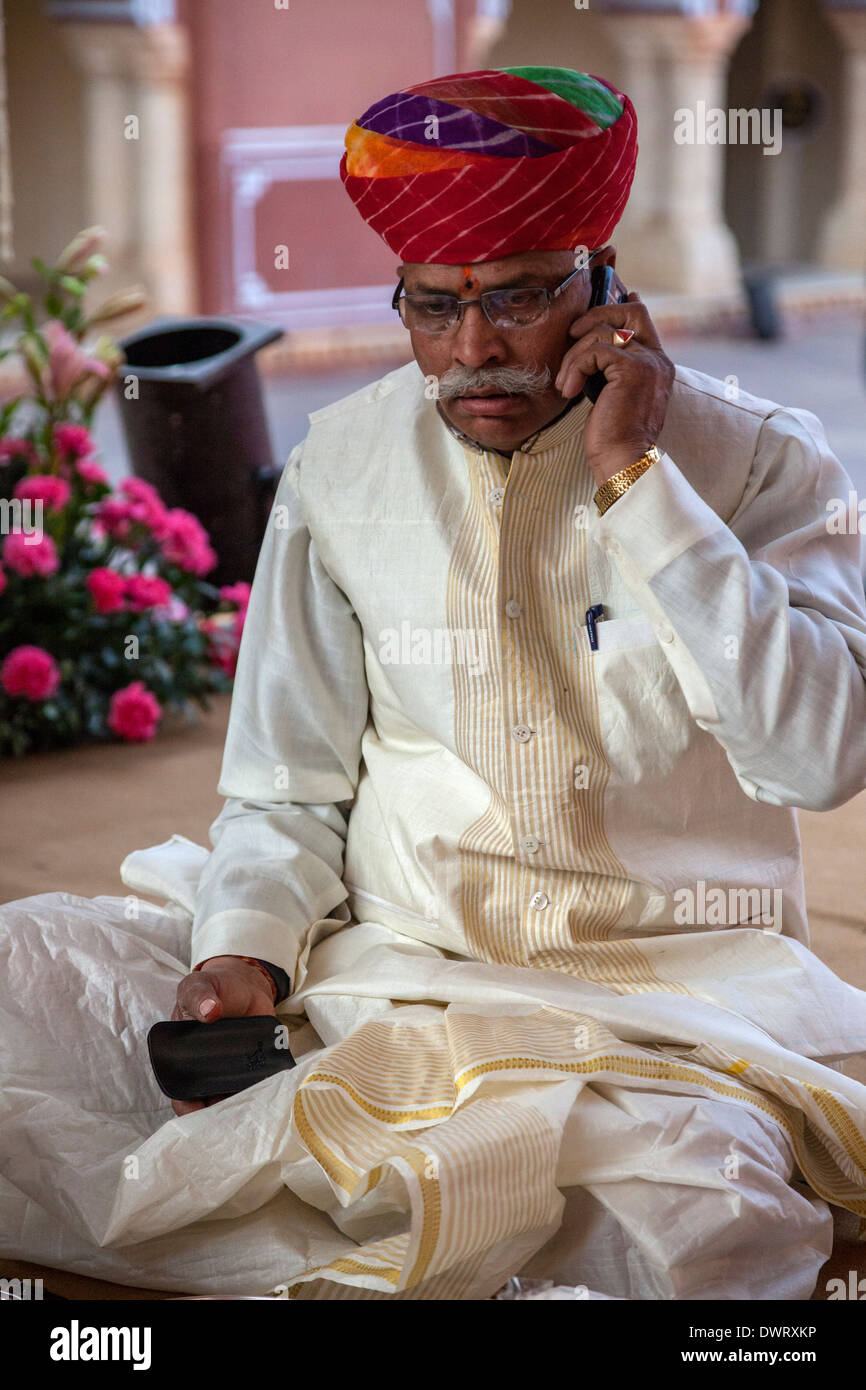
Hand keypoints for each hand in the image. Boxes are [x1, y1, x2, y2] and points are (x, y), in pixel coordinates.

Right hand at [169, 956, 275, 1115]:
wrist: (245, 985)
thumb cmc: (214, 988)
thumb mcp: (199, 986)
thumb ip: (199, 996)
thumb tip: (209, 1009)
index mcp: (181, 1055)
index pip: (179, 1088)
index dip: (184, 1103)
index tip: (194, 1110)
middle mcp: (204, 1069)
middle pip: (206, 1100)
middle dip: (215, 1113)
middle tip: (228, 1115)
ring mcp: (229, 1070)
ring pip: (230, 1098)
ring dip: (237, 1107)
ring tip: (248, 1111)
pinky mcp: (251, 1066)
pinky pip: (252, 1086)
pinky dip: (258, 1093)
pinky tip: (265, 1097)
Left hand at [555, 289, 674, 487]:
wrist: (624, 461)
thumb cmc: (613, 437)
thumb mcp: (613, 394)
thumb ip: (610, 369)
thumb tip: (592, 349)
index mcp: (657, 364)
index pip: (642, 319)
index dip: (619, 305)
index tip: (602, 304)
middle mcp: (657, 359)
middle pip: (629, 311)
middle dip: (595, 315)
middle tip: (572, 335)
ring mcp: (647, 362)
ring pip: (602, 332)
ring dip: (574, 354)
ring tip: (564, 383)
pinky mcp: (631, 369)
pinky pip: (594, 351)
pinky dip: (575, 367)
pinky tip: (568, 390)